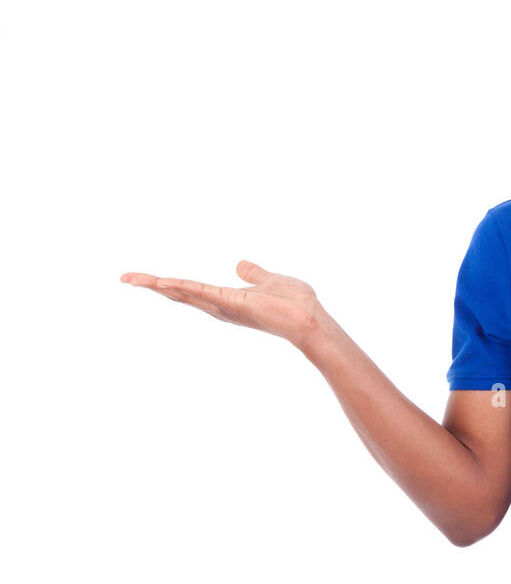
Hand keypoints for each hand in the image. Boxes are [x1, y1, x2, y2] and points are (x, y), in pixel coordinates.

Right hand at [120, 260, 322, 348]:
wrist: (312, 319)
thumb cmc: (296, 304)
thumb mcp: (270, 281)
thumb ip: (254, 274)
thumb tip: (240, 264)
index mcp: (227, 301)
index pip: (191, 290)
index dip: (169, 285)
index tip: (145, 279)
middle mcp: (221, 308)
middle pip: (180, 295)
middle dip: (153, 286)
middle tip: (126, 278)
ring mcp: (225, 307)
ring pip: (185, 294)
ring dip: (160, 285)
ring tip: (133, 279)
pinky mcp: (233, 303)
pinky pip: (203, 292)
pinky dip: (183, 287)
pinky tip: (163, 282)